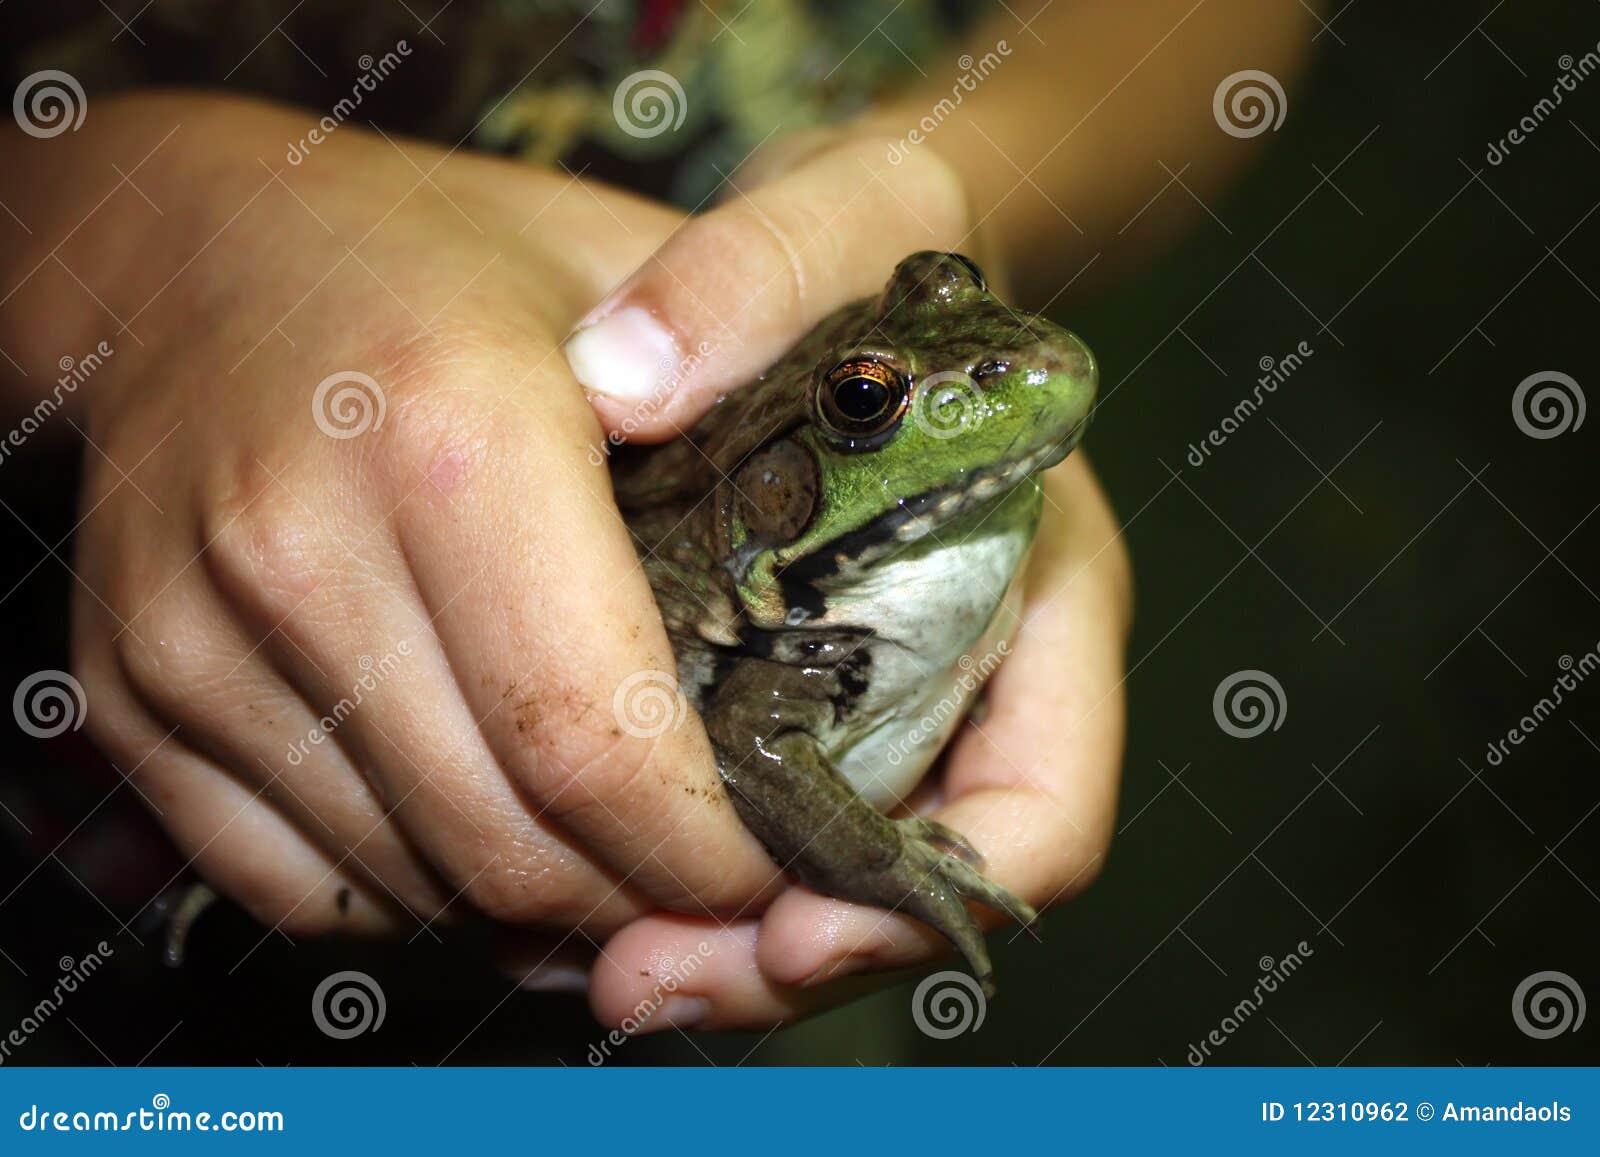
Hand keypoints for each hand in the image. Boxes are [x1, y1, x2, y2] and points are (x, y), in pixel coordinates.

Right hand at [19, 94, 784, 952]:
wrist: (194, 253)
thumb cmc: (446, 262)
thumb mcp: (632, 264)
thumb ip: (759, 381)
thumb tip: (845, 565)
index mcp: (453, 434)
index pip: (598, 740)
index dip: (703, 846)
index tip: (767, 857)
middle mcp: (298, 545)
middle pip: (503, 842)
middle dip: (632, 896)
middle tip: (704, 875)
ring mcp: (189, 632)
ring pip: (403, 882)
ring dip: (528, 906)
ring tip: (605, 853)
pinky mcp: (127, 692)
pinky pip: (291, 883)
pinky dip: (410, 891)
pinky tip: (478, 826)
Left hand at [547, 128, 1131, 1028]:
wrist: (829, 252)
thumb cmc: (874, 231)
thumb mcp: (848, 211)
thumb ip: (764, 268)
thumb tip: (621, 377)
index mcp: (1043, 598)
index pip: (1039, 815)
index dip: (928, 902)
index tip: (791, 925)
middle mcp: (967, 675)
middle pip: (912, 891)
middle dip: (785, 959)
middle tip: (647, 980)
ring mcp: (877, 698)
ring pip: (819, 887)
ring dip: (715, 943)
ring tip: (594, 960)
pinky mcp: (784, 697)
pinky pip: (748, 832)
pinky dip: (669, 878)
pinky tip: (566, 879)